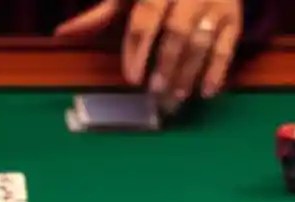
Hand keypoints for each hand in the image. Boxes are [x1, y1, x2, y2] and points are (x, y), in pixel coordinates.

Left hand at [54, 0, 241, 112]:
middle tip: (154, 93)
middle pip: (176, 32)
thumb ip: (99, 15)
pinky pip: (227, 46)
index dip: (137, 48)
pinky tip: (206, 92)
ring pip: (202, 41)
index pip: (146, 17)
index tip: (132, 78)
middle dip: (165, 64)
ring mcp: (215, 3)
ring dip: (188, 72)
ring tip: (176, 98)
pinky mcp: (234, 17)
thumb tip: (60, 33)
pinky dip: (217, 70)